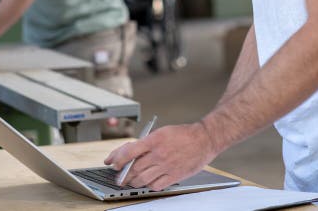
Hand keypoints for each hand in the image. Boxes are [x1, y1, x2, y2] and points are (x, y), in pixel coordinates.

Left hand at [104, 122, 218, 190]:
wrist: (205, 139)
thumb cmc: (184, 134)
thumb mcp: (162, 132)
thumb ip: (146, 143)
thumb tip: (129, 153)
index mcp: (155, 139)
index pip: (129, 151)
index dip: (117, 158)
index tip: (112, 162)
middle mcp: (159, 154)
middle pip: (133, 168)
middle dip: (123, 174)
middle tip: (119, 176)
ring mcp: (167, 166)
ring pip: (142, 179)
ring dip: (133, 181)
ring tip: (131, 180)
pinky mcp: (174, 176)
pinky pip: (155, 186)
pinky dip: (148, 185)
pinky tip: (148, 182)